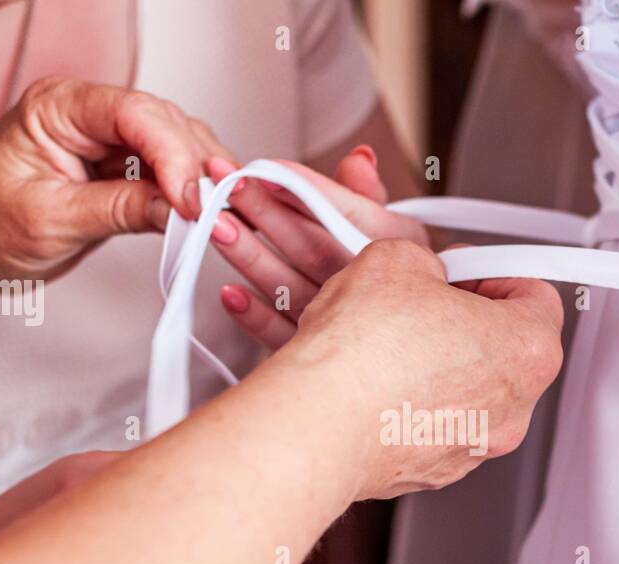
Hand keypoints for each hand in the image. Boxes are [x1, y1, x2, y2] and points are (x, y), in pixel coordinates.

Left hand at [0, 77, 232, 281]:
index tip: (193, 202)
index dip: (173, 155)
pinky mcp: (121, 168)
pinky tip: (206, 213)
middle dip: (195, 166)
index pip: (135, 114)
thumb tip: (180, 210)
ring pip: (176, 143)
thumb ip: (118, 209)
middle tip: (216, 214)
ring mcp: (107, 138)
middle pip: (165, 124)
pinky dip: (192, 190)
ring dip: (202, 177)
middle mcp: (88, 112)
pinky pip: (170, 169)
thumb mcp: (50, 221)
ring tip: (219, 216)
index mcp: (58, 106)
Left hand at [206, 151, 431, 347]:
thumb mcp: (389, 227)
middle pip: (312, 247)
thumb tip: (359, 158)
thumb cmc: (387, 274)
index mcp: (394, 247)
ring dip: (251, 258)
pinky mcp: (317, 350)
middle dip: (265, 212)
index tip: (267, 170)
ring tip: (218, 226)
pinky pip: (282, 337)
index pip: (348, 213)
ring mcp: (342, 323)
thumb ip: (365, 193)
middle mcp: (370, 285)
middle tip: (226, 185)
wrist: (400, 336)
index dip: (304, 189)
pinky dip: (255, 316)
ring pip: (291, 288)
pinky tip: (230, 293)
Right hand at [271, 239, 563, 499]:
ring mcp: (476, 445)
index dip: (491, 272)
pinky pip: (436, 425)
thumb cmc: (363, 355)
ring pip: (470, 391)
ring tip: (392, 347)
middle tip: (423, 305)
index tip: (462, 272)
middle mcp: (515, 407)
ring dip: (439, 366)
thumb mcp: (396, 260)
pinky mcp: (436, 470)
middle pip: (506, 348)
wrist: (320, 422)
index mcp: (529, 349)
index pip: (535, 293)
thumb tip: (420, 272)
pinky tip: (379, 385)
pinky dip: (414, 405)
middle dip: (466, 322)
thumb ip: (427, 261)